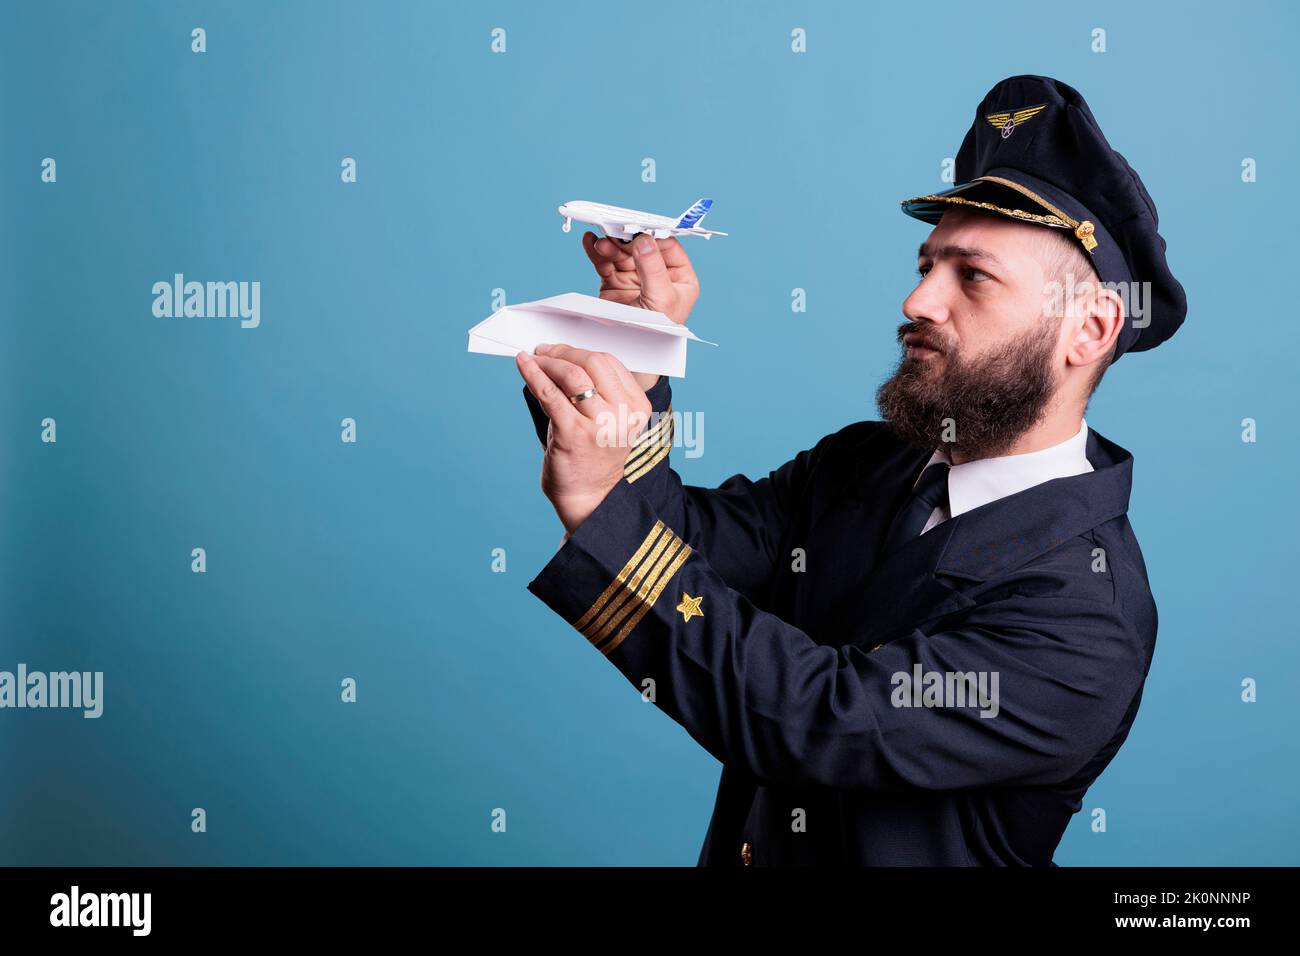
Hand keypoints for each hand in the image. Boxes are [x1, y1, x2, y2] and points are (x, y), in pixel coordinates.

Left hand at [515, 343, 652, 534]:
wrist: (590, 498)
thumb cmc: (594, 457)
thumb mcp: (609, 421)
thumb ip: (597, 392)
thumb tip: (562, 357)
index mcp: (637, 407)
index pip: (609, 363)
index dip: (580, 351)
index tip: (560, 350)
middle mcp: (622, 414)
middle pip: (593, 362)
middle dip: (564, 352)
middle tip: (543, 351)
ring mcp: (599, 424)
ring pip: (572, 375)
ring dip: (547, 362)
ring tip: (533, 359)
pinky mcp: (573, 433)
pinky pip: (549, 394)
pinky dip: (533, 375)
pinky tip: (523, 365)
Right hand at [582, 231, 700, 390]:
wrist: (632, 358)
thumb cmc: (655, 335)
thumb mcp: (660, 301)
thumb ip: (653, 269)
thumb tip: (645, 240)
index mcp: (680, 278)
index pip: (668, 247)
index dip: (652, 235)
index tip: (638, 227)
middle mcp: (658, 275)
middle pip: (641, 246)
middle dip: (626, 238)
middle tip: (614, 231)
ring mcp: (635, 278)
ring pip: (621, 253)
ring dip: (610, 245)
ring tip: (600, 244)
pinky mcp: (614, 284)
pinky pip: (605, 263)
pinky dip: (597, 252)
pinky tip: (590, 242)